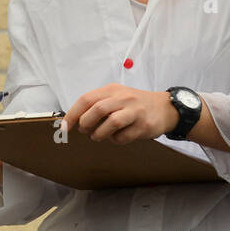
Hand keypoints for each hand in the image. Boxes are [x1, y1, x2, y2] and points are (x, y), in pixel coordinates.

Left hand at [63, 85, 177, 143]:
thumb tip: (74, 120)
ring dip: (99, 134)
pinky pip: (123, 136)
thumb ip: (97, 104)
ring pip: (110, 123)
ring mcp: (134, 111)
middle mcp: (123, 98)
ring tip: (98, 136)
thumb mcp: (116, 96)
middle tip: (84, 130)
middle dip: (85, 124)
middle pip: (97, 110)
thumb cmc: (135, 104)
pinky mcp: (143, 125)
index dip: (72, 114)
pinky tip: (117, 137)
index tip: (65, 126)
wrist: (165, 108)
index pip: (86, 99)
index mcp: (112, 90)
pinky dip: (115, 140)